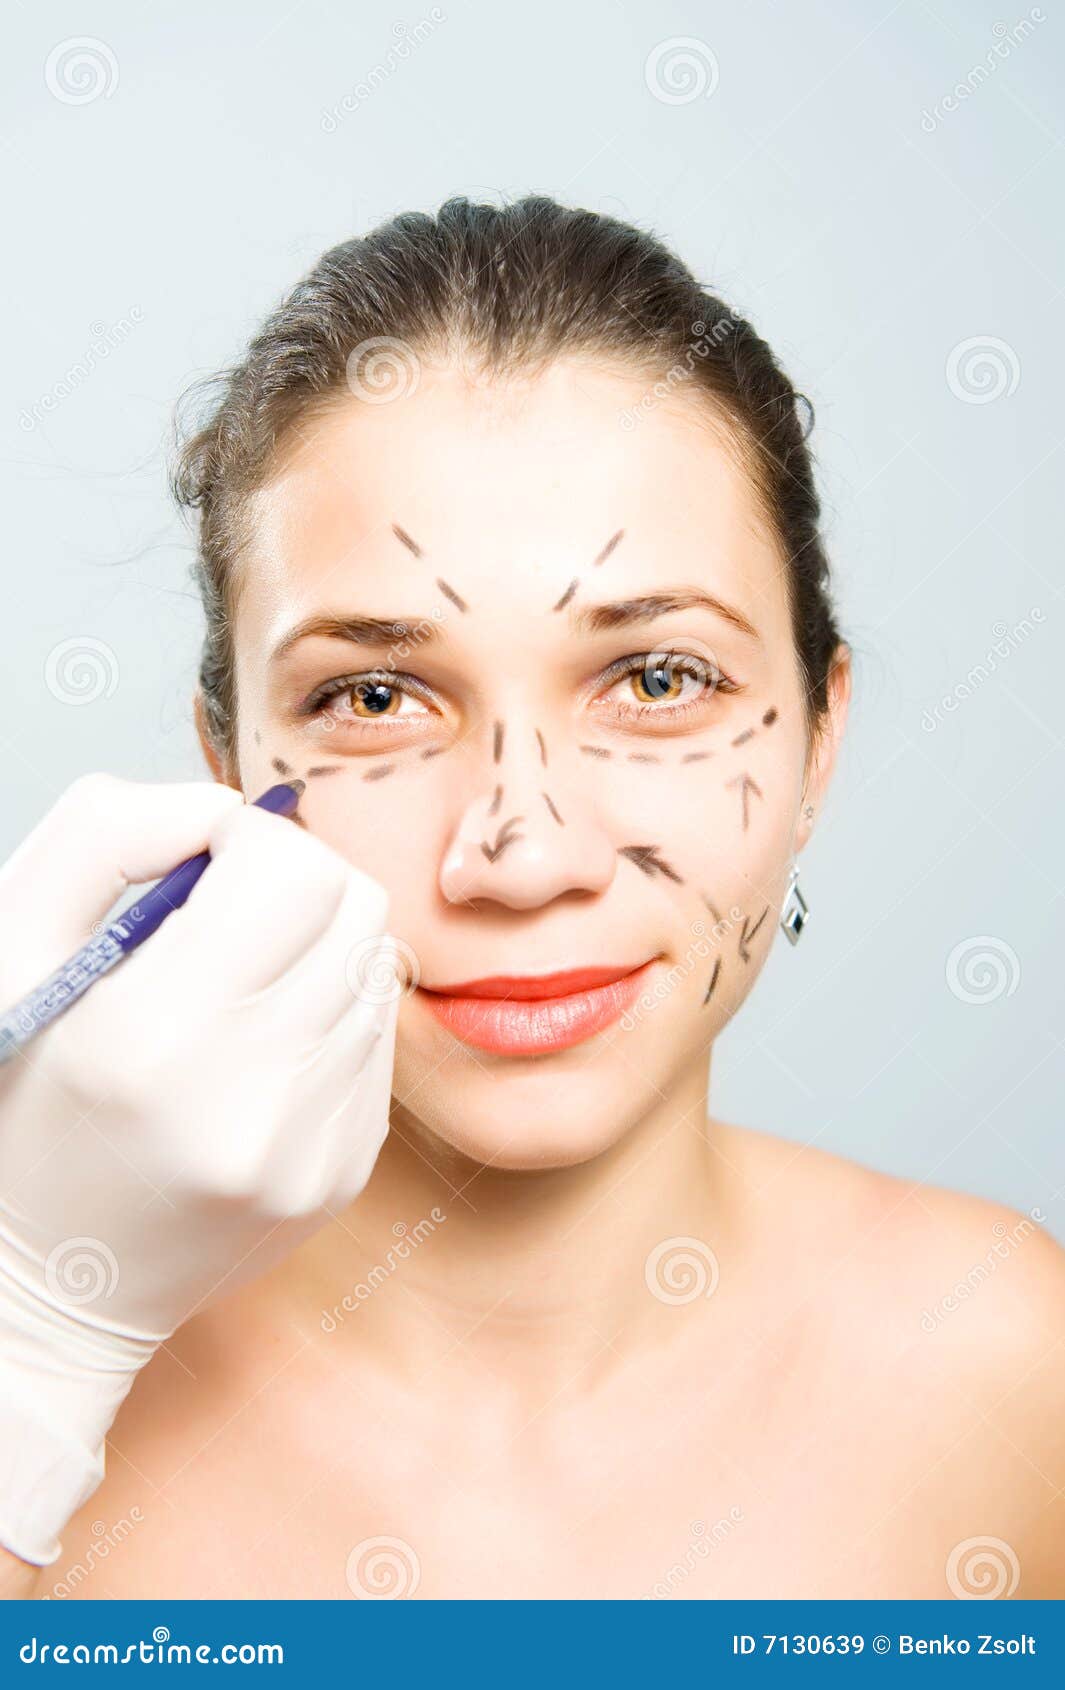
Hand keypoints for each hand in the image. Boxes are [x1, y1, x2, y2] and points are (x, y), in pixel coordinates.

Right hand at [0, 775, 397, 1564]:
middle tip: (231, 914)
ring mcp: (309, 1150)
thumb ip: (105, 837)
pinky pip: (378, 1044)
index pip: (294, 871)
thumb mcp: (13, 946)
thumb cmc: (19, 1103)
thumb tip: (223, 807)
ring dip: (318, 950)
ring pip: (376, 969)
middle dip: (297, 884)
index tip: (207, 864)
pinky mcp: (343, 1176)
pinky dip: (329, 1020)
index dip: (252, 840)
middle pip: (355, 909)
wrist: (50, 1282)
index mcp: (156, 1033)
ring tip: (240, 986)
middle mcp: (250, 1099)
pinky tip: (261, 1048)